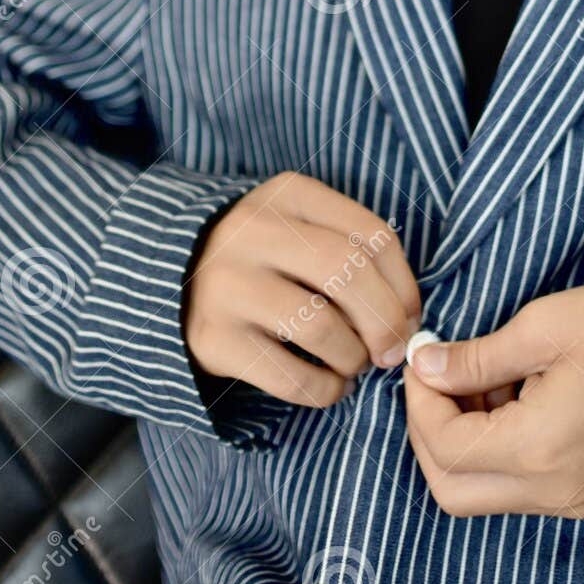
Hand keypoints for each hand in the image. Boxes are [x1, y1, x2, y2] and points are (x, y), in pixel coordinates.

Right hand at [184, 172, 419, 407]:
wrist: (173, 282)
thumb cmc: (265, 259)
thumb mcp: (302, 230)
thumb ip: (355, 255)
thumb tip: (408, 319)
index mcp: (288, 194)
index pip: (373, 235)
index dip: (405, 285)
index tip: (410, 317)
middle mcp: (253, 231)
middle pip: (348, 272)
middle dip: (386, 321)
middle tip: (393, 352)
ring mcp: (228, 284)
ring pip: (320, 326)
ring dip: (353, 356)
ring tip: (352, 363)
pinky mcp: (212, 338)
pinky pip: (289, 377)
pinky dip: (325, 389)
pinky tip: (329, 384)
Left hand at [403, 285, 583, 517]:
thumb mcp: (542, 328)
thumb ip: (475, 358)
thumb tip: (425, 367)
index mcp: (540, 447)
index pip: (445, 445)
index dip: (420, 402)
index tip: (421, 359)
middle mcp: (552, 489)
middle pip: (451, 489)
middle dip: (428, 432)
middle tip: (432, 378)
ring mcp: (569, 499)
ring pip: (479, 492)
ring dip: (459, 441)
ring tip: (477, 379)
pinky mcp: (580, 495)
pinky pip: (512, 486)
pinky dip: (491, 449)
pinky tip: (505, 397)